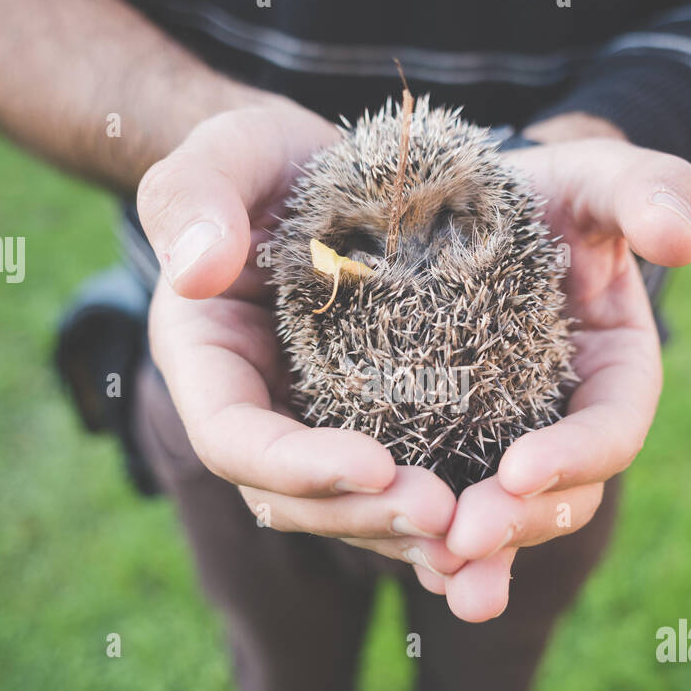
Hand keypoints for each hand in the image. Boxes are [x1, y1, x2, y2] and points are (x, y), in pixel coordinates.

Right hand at [138, 102, 464, 577]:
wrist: (325, 175)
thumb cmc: (270, 158)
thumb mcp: (232, 151)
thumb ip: (195, 195)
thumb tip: (194, 272)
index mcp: (207, 359)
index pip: (232, 438)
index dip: (297, 465)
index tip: (376, 465)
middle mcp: (253, 410)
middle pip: (292, 496)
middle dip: (364, 514)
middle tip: (444, 514)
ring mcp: (310, 427)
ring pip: (347, 509)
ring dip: (407, 535)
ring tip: (479, 540)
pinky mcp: (367, 428)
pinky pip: (394, 489)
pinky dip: (438, 517)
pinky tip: (496, 534)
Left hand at [424, 138, 690, 621]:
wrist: (476, 209)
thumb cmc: (545, 193)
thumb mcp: (596, 179)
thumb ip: (648, 191)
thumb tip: (682, 237)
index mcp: (615, 376)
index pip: (610, 430)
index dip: (574, 456)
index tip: (519, 467)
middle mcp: (568, 427)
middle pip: (556, 496)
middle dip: (516, 522)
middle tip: (463, 537)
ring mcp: (507, 448)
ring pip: (500, 520)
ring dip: (472, 555)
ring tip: (441, 574)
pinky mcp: (450, 456)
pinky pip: (443, 509)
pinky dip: (425, 543)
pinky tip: (399, 559)